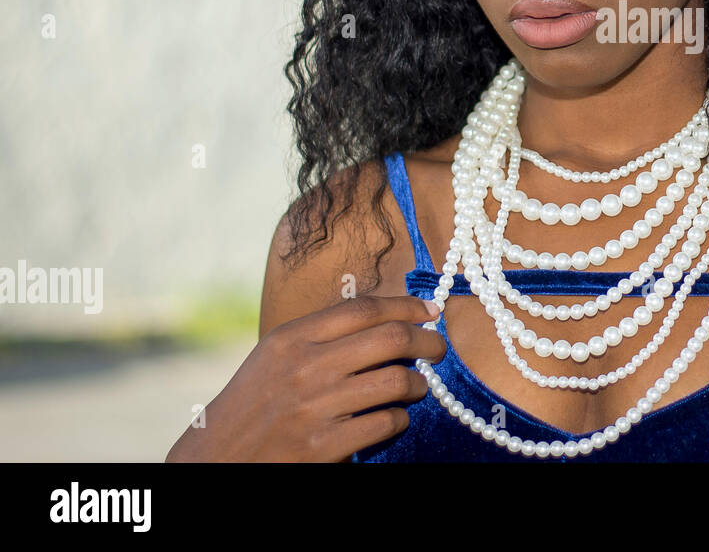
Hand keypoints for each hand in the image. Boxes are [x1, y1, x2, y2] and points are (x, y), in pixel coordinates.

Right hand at [165, 294, 446, 461]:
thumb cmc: (253, 403)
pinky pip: (386, 423)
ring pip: (396, 382)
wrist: (215, 457)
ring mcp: (315, 407)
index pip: (364, 309)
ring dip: (417, 384)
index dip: (406, 306)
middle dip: (426, 342)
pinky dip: (399, 419)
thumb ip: (322, 335)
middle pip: (390, 339)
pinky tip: (395, 419)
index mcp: (292, 338)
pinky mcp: (324, 445)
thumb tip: (386, 319)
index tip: (430, 311)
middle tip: (437, 349)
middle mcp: (305, 366)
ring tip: (418, 388)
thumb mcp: (276, 355)